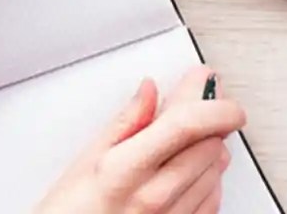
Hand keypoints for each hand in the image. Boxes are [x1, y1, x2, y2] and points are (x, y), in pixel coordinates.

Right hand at [37, 67, 246, 213]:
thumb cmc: (70, 213)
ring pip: (217, 168)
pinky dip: (207, 177)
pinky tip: (185, 170)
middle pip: (210, 142)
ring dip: (208, 148)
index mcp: (126, 170)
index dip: (211, 102)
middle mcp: (155, 196)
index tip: (212, 85)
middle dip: (207, 120)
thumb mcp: (86, 161)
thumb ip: (126, 122)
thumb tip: (149, 91)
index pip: (188, 125)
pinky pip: (215, 197)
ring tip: (179, 144)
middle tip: (190, 104)